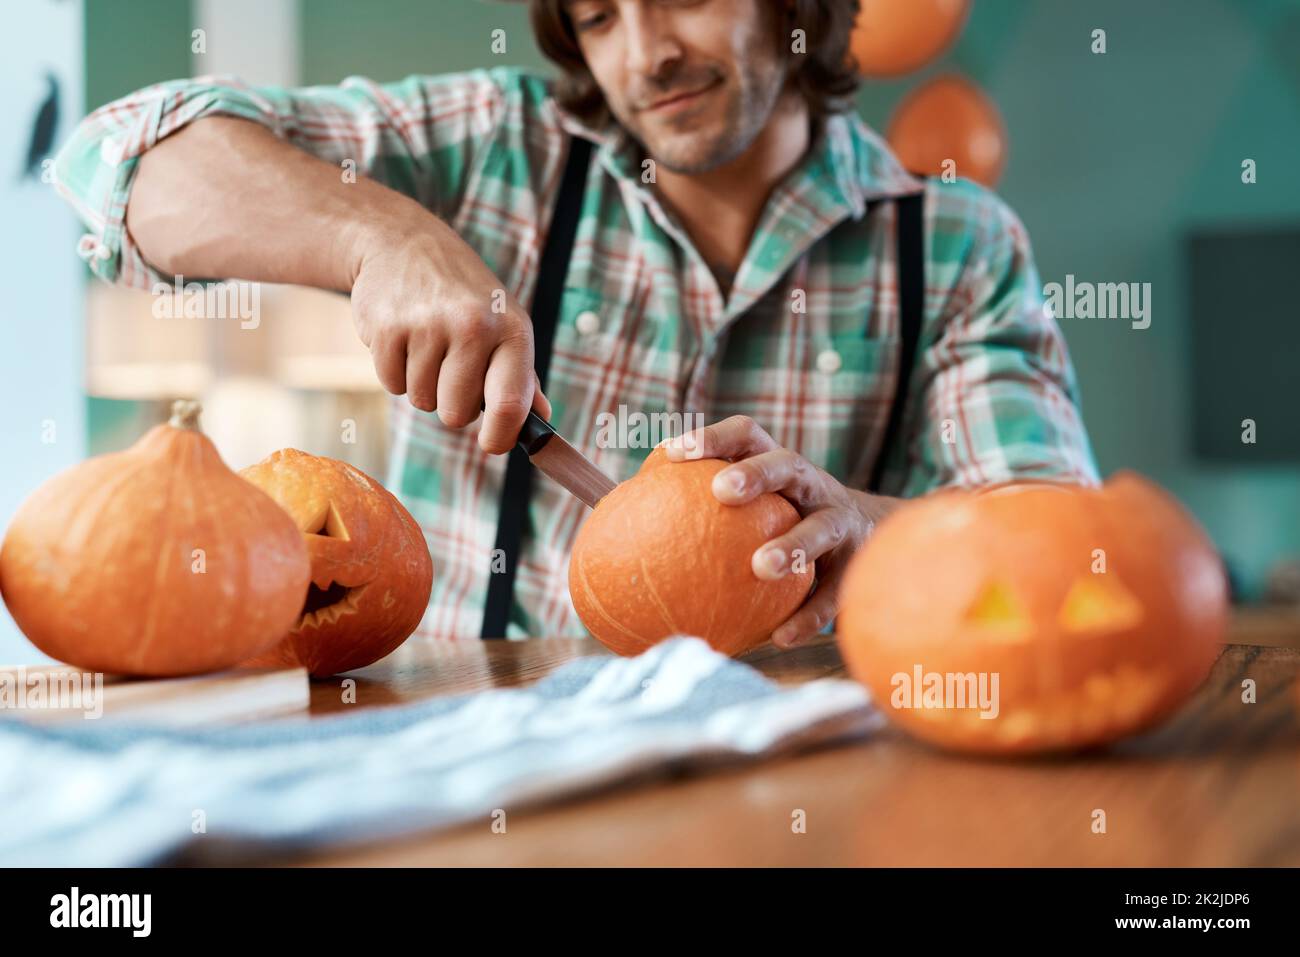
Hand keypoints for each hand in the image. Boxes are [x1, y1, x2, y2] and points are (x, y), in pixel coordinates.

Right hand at [350, 214, 550, 453]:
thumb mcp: (504, 323)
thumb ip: (523, 377)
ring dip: (421, 384)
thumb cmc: (464, 296)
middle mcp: (473, 327)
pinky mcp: (387, 328)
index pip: (511, 404)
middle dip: (450, 402)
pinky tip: (403, 338)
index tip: (491, 444)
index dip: (501, 436)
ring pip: (422, 401)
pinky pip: (391, 385)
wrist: (405, 244)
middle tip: (449, 367)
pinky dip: (395, 372)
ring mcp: (428, 326)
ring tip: (426, 344)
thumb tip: (542, 423)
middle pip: (457, 414)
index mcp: (511, 330)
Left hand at [662, 415, 900, 647]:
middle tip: (721, 491)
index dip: (713, 438)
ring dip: (792, 545)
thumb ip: (696, 507)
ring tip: (760, 567)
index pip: (747, 436)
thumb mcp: (757, 506)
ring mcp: (842, 523)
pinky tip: (780, 637)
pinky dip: (809, 615)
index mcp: (779, 467)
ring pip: (822, 529)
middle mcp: (813, 486)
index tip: (674, 453)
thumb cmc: (786, 522)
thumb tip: (616, 513)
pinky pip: (835, 592)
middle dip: (756, 474)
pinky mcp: (860, 565)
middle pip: (788, 465)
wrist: (879, 540)